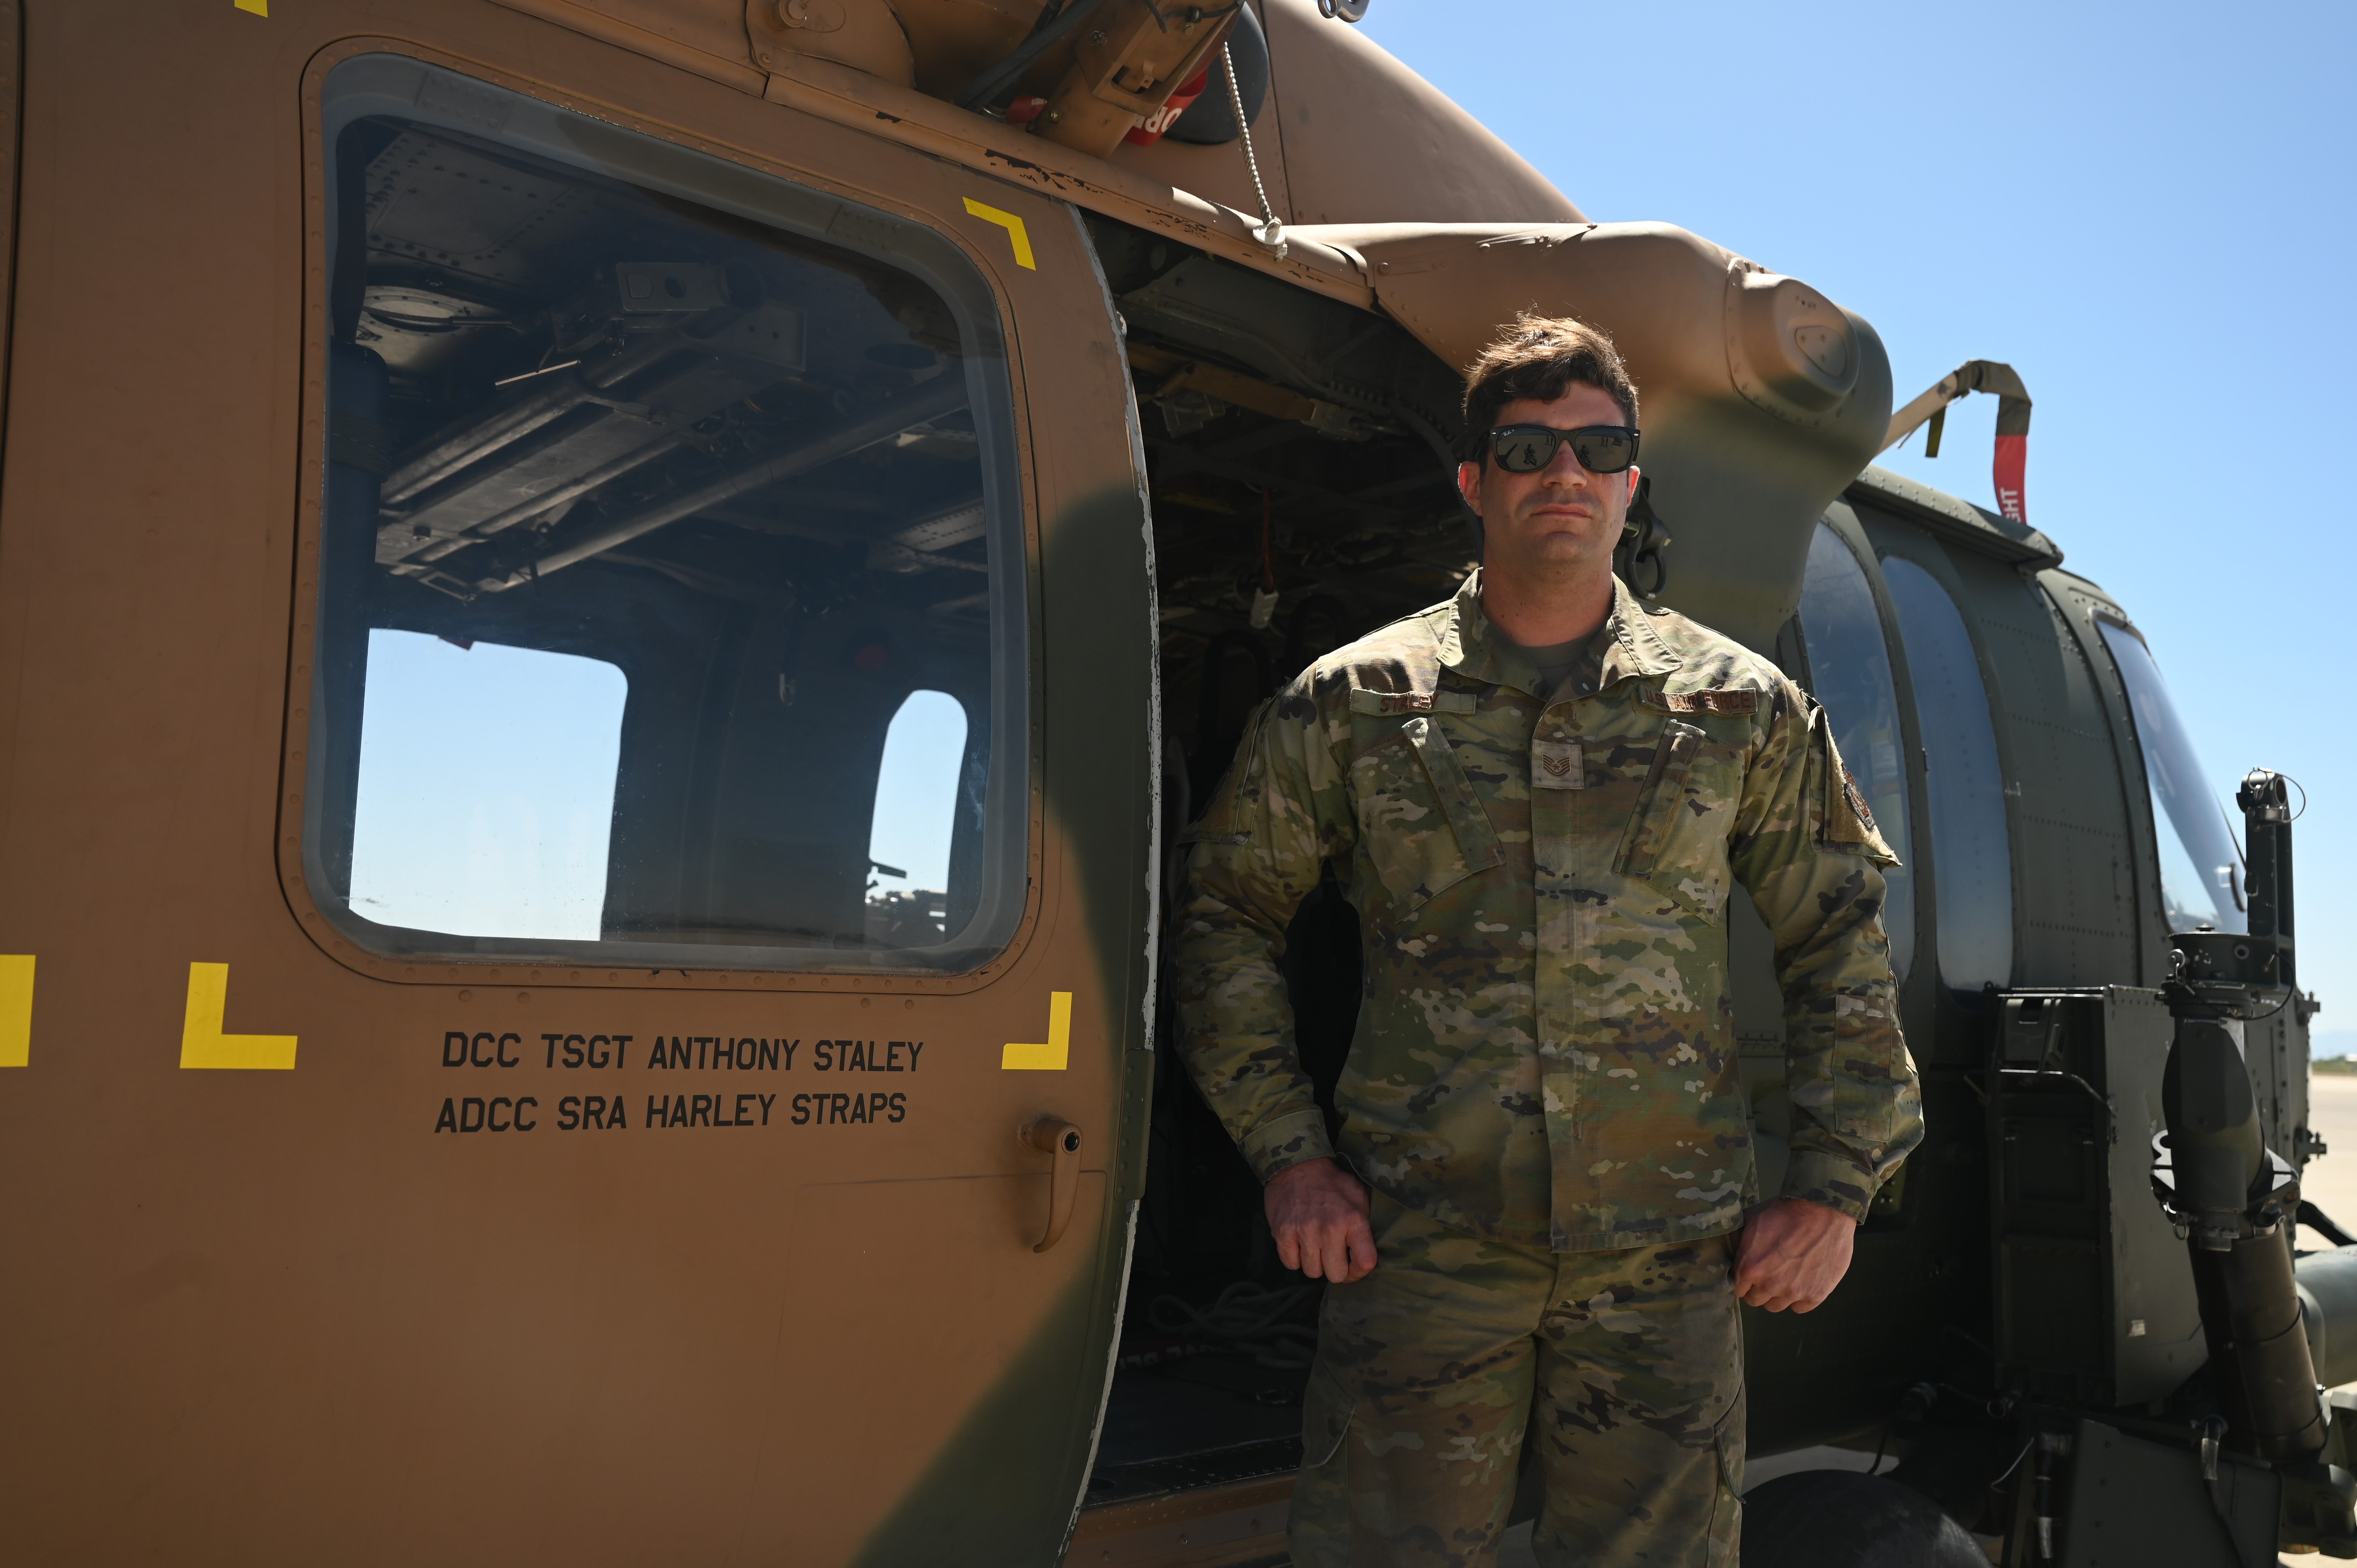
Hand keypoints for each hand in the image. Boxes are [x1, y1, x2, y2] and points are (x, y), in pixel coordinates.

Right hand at [1265, 1158, 1377, 1282]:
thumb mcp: (1357, 1195)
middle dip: (1335, 1268)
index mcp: (1353, 1219)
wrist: (1297, 1164)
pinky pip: (1290, 1264)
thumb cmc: (1330, 1182)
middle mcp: (1329, 1228)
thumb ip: (1364, 1223)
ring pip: (1312, 1272)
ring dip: (1314, 1263)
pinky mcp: (1282, 1233)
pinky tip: (1299, 1244)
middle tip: (1332, 1255)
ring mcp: (1304, 1232)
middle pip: (1336, 1275)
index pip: (1365, 1262)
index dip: (1360, 1272)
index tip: (1353, 1267)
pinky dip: (1294, 1258)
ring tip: (1315, 1247)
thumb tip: (1366, 1251)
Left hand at [1735, 1198, 1855, 1311]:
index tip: (1751, 1274)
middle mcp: (1770, 1284)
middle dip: (1759, 1289)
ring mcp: (1794, 1292)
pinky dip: (1799, 1297)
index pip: (1738, 1290)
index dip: (1744, 1281)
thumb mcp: (1751, 1220)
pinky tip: (1802, 1280)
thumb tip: (1732, 1252)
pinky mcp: (1816, 1294)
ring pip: (1777, 1306)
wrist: (1822, 1210)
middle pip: (1756, 1300)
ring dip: (1778, 1294)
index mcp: (1749, 1268)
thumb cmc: (1785, 1211)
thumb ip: (1739, 1244)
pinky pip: (1800, 1307)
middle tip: (1768, 1273)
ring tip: (1786, 1275)